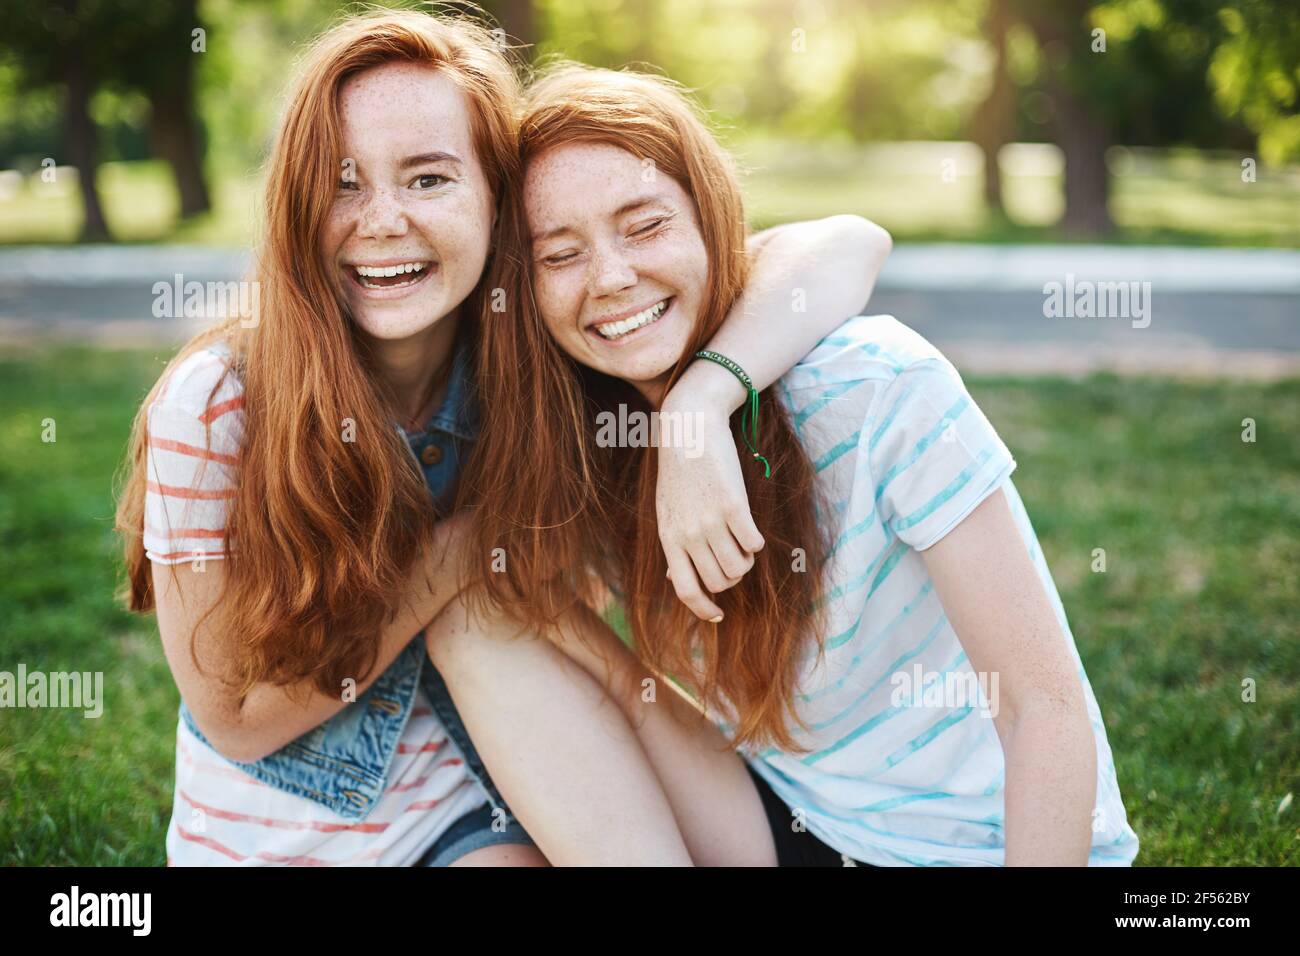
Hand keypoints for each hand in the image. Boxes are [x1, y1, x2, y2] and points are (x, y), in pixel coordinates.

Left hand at [655, 405, 764, 620]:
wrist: (690, 428)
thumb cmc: (679, 471)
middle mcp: (688, 534)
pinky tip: (749, 528)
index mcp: (669, 538)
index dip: (703, 609)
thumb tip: (673, 580)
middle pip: (719, 581)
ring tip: (741, 541)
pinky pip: (753, 544)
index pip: (685, 590)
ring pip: (739, 567)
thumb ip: (674, 547)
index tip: (718, 616)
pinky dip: (755, 542)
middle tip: (734, 557)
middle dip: (731, 577)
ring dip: (745, 560)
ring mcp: (710, 521)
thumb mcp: (667, 511)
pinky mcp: (733, 505)